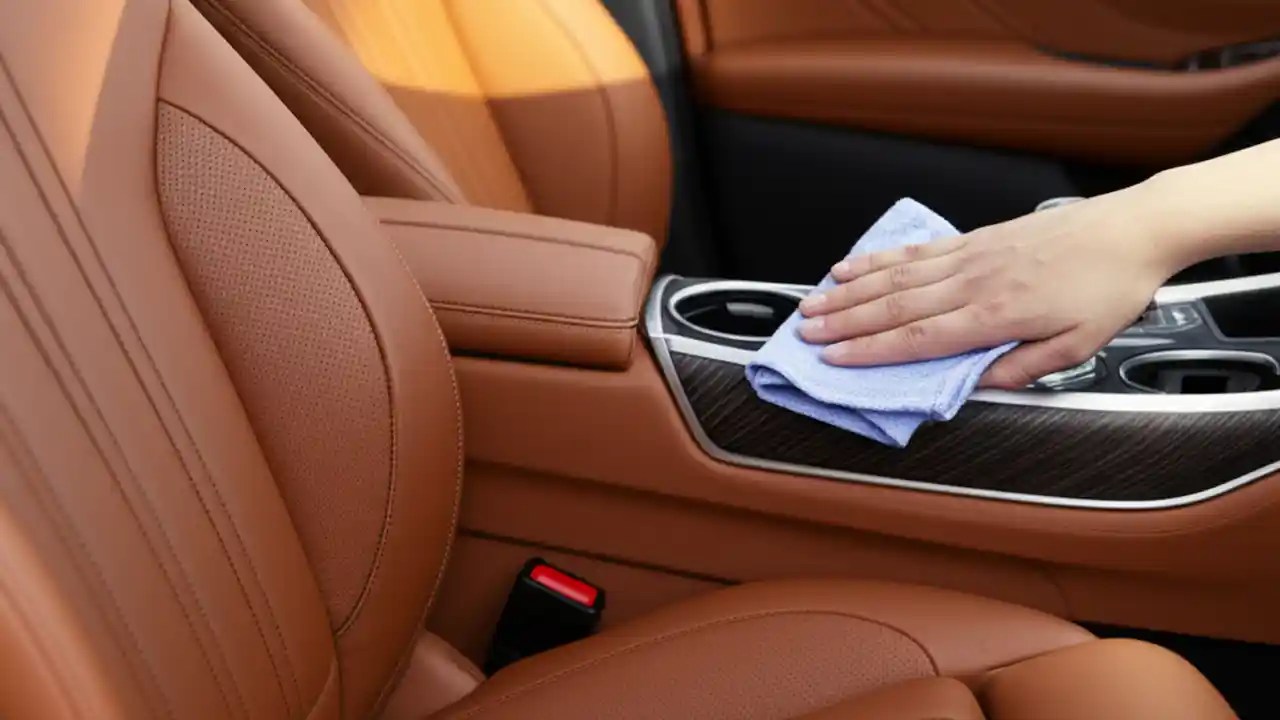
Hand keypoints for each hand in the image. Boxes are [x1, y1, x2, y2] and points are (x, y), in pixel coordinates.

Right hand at [796, 188, 1182, 388]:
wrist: (1133, 229)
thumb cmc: (1110, 288)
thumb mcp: (1079, 347)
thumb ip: (1022, 369)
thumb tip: (976, 387)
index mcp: (996, 315)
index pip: (919, 337)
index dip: (871, 350)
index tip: (835, 358)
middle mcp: (975, 282)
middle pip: (896, 304)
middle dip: (845, 320)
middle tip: (807, 332)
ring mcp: (971, 255)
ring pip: (898, 275)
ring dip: (851, 290)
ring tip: (816, 301)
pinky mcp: (976, 237)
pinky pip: (917, 250)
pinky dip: (880, 258)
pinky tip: (855, 264)